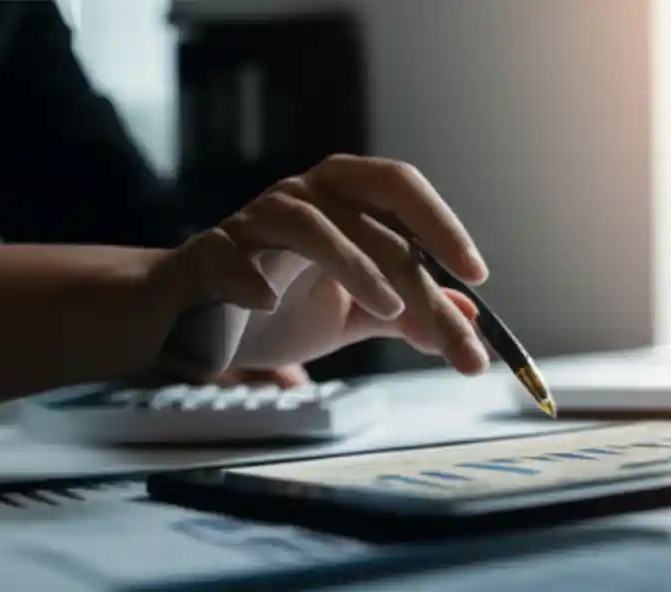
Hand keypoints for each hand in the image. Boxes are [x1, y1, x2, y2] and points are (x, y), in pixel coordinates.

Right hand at [150, 154, 490, 379]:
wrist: (191, 324)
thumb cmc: (276, 310)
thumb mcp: (355, 314)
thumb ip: (408, 310)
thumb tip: (471, 317)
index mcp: (339, 199)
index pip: (400, 189)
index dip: (443, 225)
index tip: (479, 275)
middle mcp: (299, 198)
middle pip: (368, 208)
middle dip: (418, 267)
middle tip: (454, 323)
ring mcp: (250, 224)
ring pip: (309, 225)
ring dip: (354, 265)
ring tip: (389, 310)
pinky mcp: (206, 259)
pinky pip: (228, 258)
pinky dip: (249, 278)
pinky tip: (268, 304)